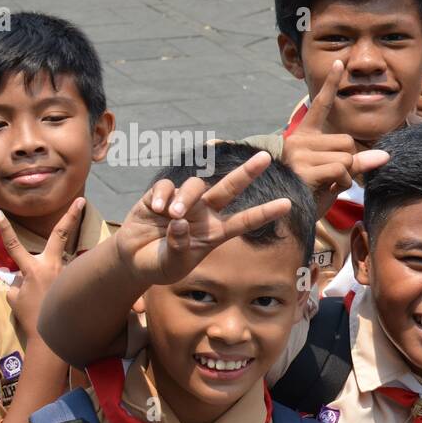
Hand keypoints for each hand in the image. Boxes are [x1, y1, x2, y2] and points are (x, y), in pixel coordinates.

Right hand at [0, 197, 85, 336]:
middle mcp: (52, 266)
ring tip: (65, 276)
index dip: (4, 229)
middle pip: (60, 235)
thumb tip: (23, 278)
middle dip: (71, 216)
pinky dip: (68, 281)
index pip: (13, 245)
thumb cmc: (30, 316)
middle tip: (80, 199)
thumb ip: (18, 282)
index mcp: (32, 269)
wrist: (51, 336)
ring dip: (65, 264)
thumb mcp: (15, 297)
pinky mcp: (76, 280)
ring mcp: (66, 272)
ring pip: (66, 257)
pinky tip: (66, 294)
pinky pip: (71, 274)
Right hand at [116, 150, 292, 284]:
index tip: (287, 204)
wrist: (134, 260)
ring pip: (195, 185)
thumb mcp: (172, 265)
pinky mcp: (160, 196)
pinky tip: (156, 209)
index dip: (265, 212)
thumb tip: (180, 221)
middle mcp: (204, 214)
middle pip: (230, 188)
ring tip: (174, 215)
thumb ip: (179, 247)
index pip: (244, 221)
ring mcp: (184, 203)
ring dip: (186, 197)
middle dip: (247, 172)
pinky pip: (167, 186)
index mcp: (215, 233)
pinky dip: (163, 194)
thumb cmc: (160, 265)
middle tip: (266, 157)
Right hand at [283, 61, 390, 217]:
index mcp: (305, 137)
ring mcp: (300, 153)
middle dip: (350, 163)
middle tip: (334, 178)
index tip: (339, 61)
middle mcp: (299, 140)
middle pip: (347, 142)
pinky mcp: (304, 168)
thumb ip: (355, 163)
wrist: (287, 215)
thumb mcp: (334, 177)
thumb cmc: (310, 196)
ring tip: (327, 185)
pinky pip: (340, 169)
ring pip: (347, 156)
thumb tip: (386, 155)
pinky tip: (325, 188)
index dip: (331, 83)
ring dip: (346, 176)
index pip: (321, 105)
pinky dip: (341, 182)